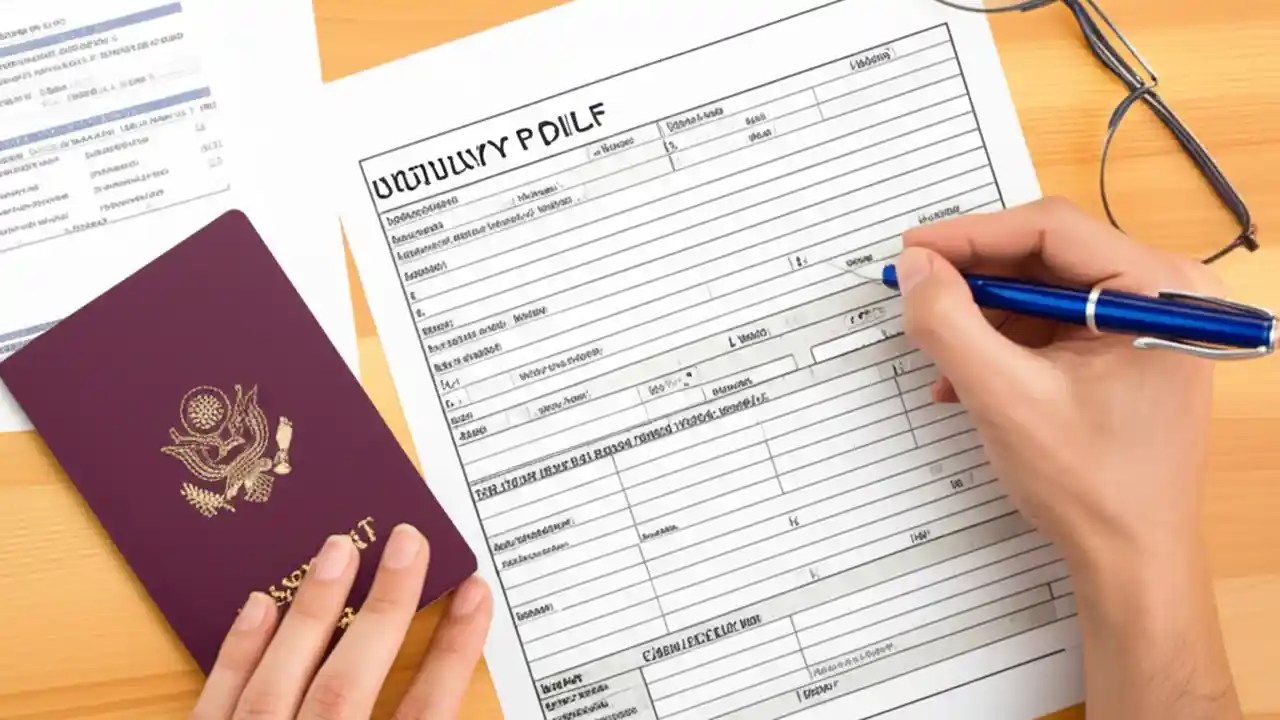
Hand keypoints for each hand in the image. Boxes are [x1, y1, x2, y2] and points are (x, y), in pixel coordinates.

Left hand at [191, 525, 492, 719]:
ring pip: (278, 687)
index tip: (476, 594)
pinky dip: (238, 655)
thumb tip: (444, 667)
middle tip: (406, 540)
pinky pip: (217, 706)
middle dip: (382, 611)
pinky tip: (259, 605)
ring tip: (337, 547)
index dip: (453, 653)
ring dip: (311, 614)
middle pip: (349, 688)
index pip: (425, 717)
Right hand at [898, 197, 1218, 565]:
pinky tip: (968, 377)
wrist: (1132, 559)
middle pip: (1047, 255)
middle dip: (976, 279)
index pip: (1052, 230)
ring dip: (985, 317)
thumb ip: (951, 324)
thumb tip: (916, 266)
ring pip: (1043, 289)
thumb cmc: (1093, 487)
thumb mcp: (1005, 398)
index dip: (972, 235)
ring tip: (942, 355)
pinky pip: (1053, 323)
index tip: (913, 249)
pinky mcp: (1127, 349)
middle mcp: (1166, 294)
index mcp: (1160, 291)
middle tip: (917, 290)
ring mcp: (1147, 322)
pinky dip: (1005, 342)